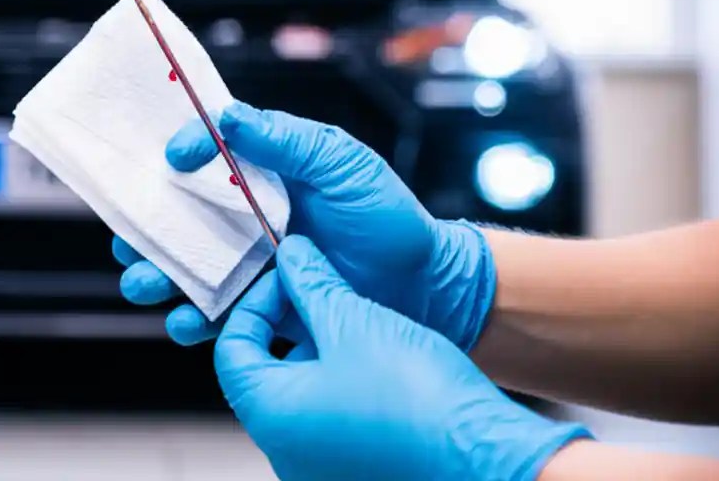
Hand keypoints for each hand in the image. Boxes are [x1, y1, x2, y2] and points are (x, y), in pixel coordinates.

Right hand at [114, 101, 495, 349]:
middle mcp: (245, 215)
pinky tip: (184, 321)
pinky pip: (212, 314)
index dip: (182, 150)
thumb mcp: (342, 163)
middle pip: (178, 213)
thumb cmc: (388, 218)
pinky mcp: (255, 307)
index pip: (208, 151)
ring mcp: (247, 264)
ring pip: (184, 266)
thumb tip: (230, 117)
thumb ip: (288, 140)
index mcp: (264, 171)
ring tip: (143, 283)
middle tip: (127, 236)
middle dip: (144, 225)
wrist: (423, 289)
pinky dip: (190, 319)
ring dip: (154, 274)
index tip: (173, 158)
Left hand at [217, 236, 588, 480]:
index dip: (256, 303)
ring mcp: (318, 468)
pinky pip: (332, 421)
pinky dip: (344, 385)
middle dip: (291, 326)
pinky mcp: (354, 471)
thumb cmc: (418, 398)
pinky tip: (381, 361)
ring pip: (302, 395)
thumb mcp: (354, 320)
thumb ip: (311, 284)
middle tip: (323, 294)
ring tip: (359, 324)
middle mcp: (285, 450)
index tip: (290, 279)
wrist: (487, 456)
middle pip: (265, 372)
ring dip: (322, 354)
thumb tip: (291, 258)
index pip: (230, 348)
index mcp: (269, 415)